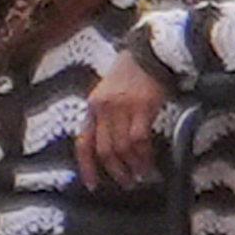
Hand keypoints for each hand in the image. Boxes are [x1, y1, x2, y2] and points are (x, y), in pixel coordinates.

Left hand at [74, 52, 170, 191]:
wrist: (151, 50)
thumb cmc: (132, 71)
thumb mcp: (109, 91)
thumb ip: (106, 115)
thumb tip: (111, 147)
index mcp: (93, 106)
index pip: (84, 143)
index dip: (86, 167)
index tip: (92, 185)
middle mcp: (104, 108)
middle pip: (105, 149)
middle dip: (115, 170)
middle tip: (126, 182)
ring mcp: (123, 107)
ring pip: (122, 148)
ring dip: (132, 166)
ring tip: (140, 176)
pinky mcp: (143, 106)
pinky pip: (139, 139)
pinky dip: (144, 155)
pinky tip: (149, 162)